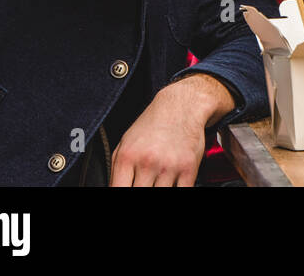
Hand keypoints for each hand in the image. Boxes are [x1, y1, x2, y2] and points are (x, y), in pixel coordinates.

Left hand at [109, 74, 234, 186]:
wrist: (182, 106)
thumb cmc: (152, 126)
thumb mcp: (125, 144)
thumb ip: (116, 171)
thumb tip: (115, 188)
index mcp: (127, 157)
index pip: (118, 191)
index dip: (120, 195)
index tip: (128, 189)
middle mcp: (147, 162)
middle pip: (140, 194)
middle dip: (141, 189)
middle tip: (145, 183)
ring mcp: (169, 166)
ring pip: (160, 195)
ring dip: (159, 189)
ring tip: (157, 181)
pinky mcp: (188, 168)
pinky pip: (182, 192)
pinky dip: (176, 190)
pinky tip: (171, 183)